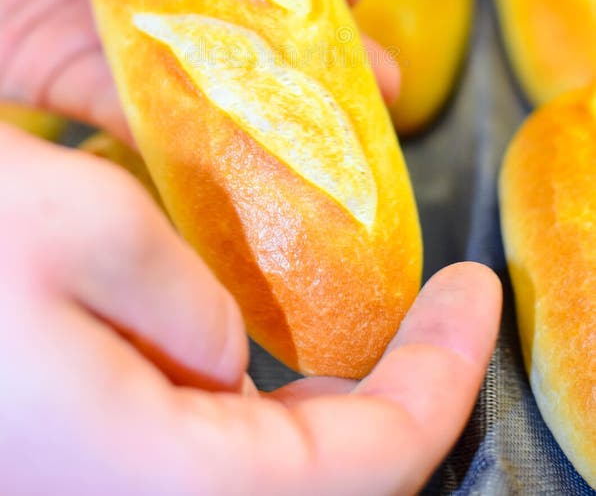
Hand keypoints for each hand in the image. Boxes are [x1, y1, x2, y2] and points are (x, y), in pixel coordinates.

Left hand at [0, 0, 397, 139]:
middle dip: (317, 58)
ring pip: (208, 81)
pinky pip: (134, 120)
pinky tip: (243, 168)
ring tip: (331, 144)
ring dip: (271, 112)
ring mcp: (113, 35)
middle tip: (375, 92)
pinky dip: (186, 145)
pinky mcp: (67, 83)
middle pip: (249, 24)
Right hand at [0, 124, 500, 495]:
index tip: (476, 294)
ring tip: (359, 306)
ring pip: (254, 463)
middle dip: (396, 393)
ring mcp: (93, 479)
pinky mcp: (72, 455)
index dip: (437, 384)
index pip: (354, 467)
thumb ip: (179, 296)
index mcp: (142, 468)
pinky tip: (244, 322)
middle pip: (317, 480)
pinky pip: (194, 439)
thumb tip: (226, 353)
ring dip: (325, 394)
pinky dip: (248, 390)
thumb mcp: (72, 218)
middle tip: (435, 304)